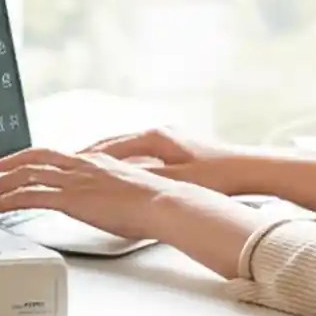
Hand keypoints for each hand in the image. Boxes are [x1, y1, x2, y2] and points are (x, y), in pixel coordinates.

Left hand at [0, 148, 181, 241]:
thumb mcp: (128, 190)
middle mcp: (82, 164)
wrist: (161, 202)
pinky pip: (28, 196)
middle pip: (34, 159)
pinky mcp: (69, 198)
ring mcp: (74, 179)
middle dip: (8, 168)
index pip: (56, 155)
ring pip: (25, 175)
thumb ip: (111, 192)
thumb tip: (109, 202)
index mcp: (96, 161)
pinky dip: (5, 201)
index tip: (20, 165)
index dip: (33, 158)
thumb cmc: (154, 201)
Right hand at [79, 128, 245, 194]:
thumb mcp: (176, 181)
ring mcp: (170, 138)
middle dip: (91, 154)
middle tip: (66, 163)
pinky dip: (125, 160)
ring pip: (128, 147)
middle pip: (115, 143)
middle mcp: (160, 133)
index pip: (110, 147)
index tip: (65, 164)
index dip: (86, 158)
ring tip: (86, 166)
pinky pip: (142, 152)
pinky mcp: (179, 148)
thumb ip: (144, 180)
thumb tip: (114, 183)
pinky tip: (121, 170)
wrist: (250, 168)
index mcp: (155, 137)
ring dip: (107, 157)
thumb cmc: (218, 174)